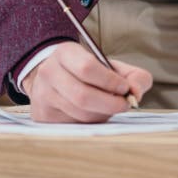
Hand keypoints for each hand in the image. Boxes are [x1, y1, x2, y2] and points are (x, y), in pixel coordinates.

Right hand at [22, 41, 152, 122]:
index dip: (110, 81)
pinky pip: (73, 125)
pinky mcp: (42, 116)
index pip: (87, 68)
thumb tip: (136, 94)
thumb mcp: (110, 65)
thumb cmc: (89, 71)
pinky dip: (91, 122)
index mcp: (65, 53)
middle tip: (125, 104)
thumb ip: (133, 75)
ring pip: (79, 113)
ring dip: (102, 114)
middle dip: (110, 103)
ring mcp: (42, 96)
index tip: (125, 88)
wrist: (54, 75)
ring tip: (110, 107)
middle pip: (82, 95)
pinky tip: (95, 113)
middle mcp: (49, 73)